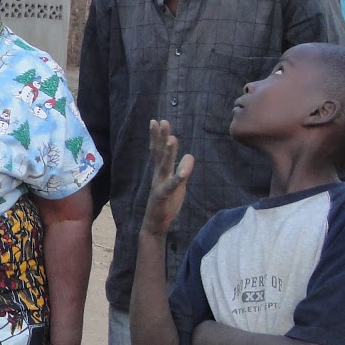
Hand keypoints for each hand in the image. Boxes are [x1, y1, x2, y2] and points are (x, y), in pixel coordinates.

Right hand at [143, 119, 193, 236]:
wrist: (155, 223)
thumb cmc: (166, 202)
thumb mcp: (177, 183)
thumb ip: (181, 168)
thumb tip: (189, 155)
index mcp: (160, 171)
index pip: (157, 150)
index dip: (157, 136)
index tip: (157, 121)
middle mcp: (158, 175)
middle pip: (158, 153)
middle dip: (160, 137)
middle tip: (162, 121)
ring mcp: (159, 184)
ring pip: (164, 165)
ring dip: (168, 153)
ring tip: (172, 139)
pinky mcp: (163, 195)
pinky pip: (172, 185)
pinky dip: (178, 177)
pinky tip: (184, 171)